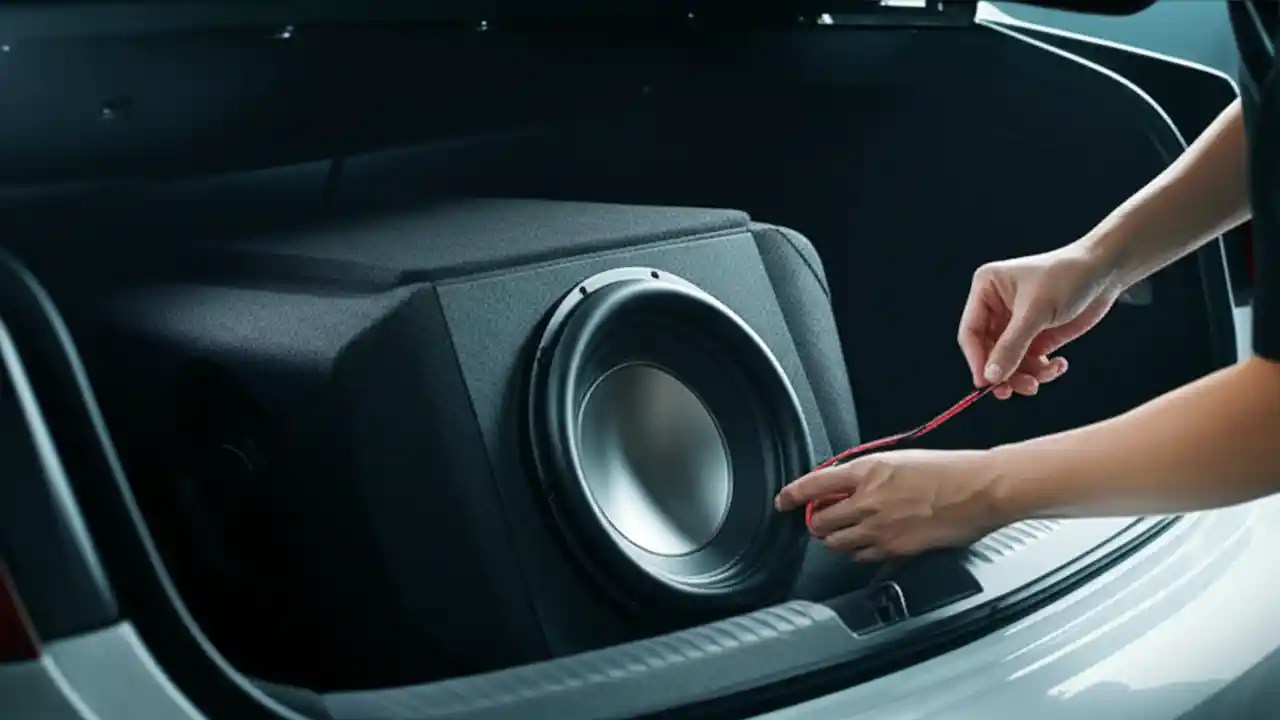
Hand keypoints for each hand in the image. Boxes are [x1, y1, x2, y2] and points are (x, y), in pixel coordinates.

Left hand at [774, 449, 1006, 561]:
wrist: (980, 489)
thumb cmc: (948, 470)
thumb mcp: (900, 460)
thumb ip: (868, 474)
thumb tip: (848, 486)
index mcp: (867, 471)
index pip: (814, 484)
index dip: (792, 494)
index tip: (783, 501)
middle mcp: (867, 500)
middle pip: (820, 521)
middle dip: (818, 522)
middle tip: (823, 520)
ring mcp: (879, 528)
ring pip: (837, 543)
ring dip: (837, 539)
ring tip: (849, 532)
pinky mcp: (895, 549)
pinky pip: (862, 557)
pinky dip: (860, 552)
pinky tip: (871, 544)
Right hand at [960, 244, 1119, 398]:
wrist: (1106, 271)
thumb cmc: (1067, 276)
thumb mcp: (1036, 311)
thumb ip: (1011, 346)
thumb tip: (991, 377)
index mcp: (986, 290)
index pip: (971, 332)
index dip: (977, 359)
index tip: (987, 383)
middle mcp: (997, 308)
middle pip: (989, 352)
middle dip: (1004, 372)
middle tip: (1015, 390)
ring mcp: (1017, 324)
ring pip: (1009, 362)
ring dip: (1024, 375)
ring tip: (1041, 379)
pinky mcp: (1037, 335)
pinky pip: (1030, 363)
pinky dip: (1042, 370)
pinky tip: (1058, 365)